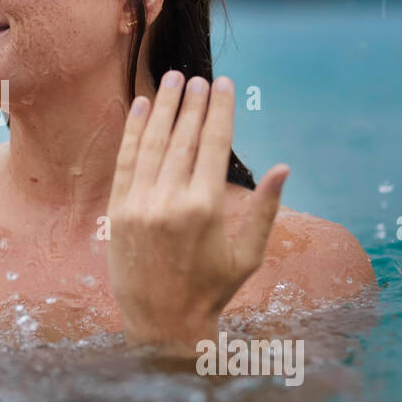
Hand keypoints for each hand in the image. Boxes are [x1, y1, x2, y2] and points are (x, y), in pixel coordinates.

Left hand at [105, 72, 287, 349]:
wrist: (161, 322)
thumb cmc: (212, 290)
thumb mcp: (248, 255)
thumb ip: (265, 210)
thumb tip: (283, 167)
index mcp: (206, 208)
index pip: (214, 144)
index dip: (219, 110)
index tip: (223, 85)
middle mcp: (171, 201)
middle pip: (183, 138)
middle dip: (192, 104)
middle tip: (199, 78)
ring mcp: (140, 204)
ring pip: (153, 144)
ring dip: (163, 108)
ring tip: (172, 80)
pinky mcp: (118, 211)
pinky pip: (126, 162)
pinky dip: (134, 132)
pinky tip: (141, 107)